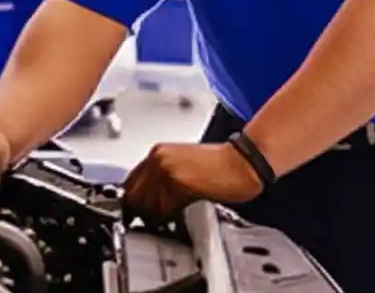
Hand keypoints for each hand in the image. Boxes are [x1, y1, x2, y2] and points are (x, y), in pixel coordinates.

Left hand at [122, 142, 262, 222]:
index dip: (133, 202)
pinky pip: (163, 210)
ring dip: (154, 218)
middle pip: (133, 195)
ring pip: (146, 206)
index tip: (136, 213)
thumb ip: (162, 178)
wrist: (244, 161)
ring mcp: (166, 170)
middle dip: (140, 212)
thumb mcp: (184, 165)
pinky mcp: (178, 184)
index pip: (130, 182)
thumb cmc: (222, 165)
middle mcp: (158, 159)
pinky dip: (167, 219)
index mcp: (158, 153)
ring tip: (168, 220)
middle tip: (153, 221)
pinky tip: (177, 218)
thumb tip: (149, 198)